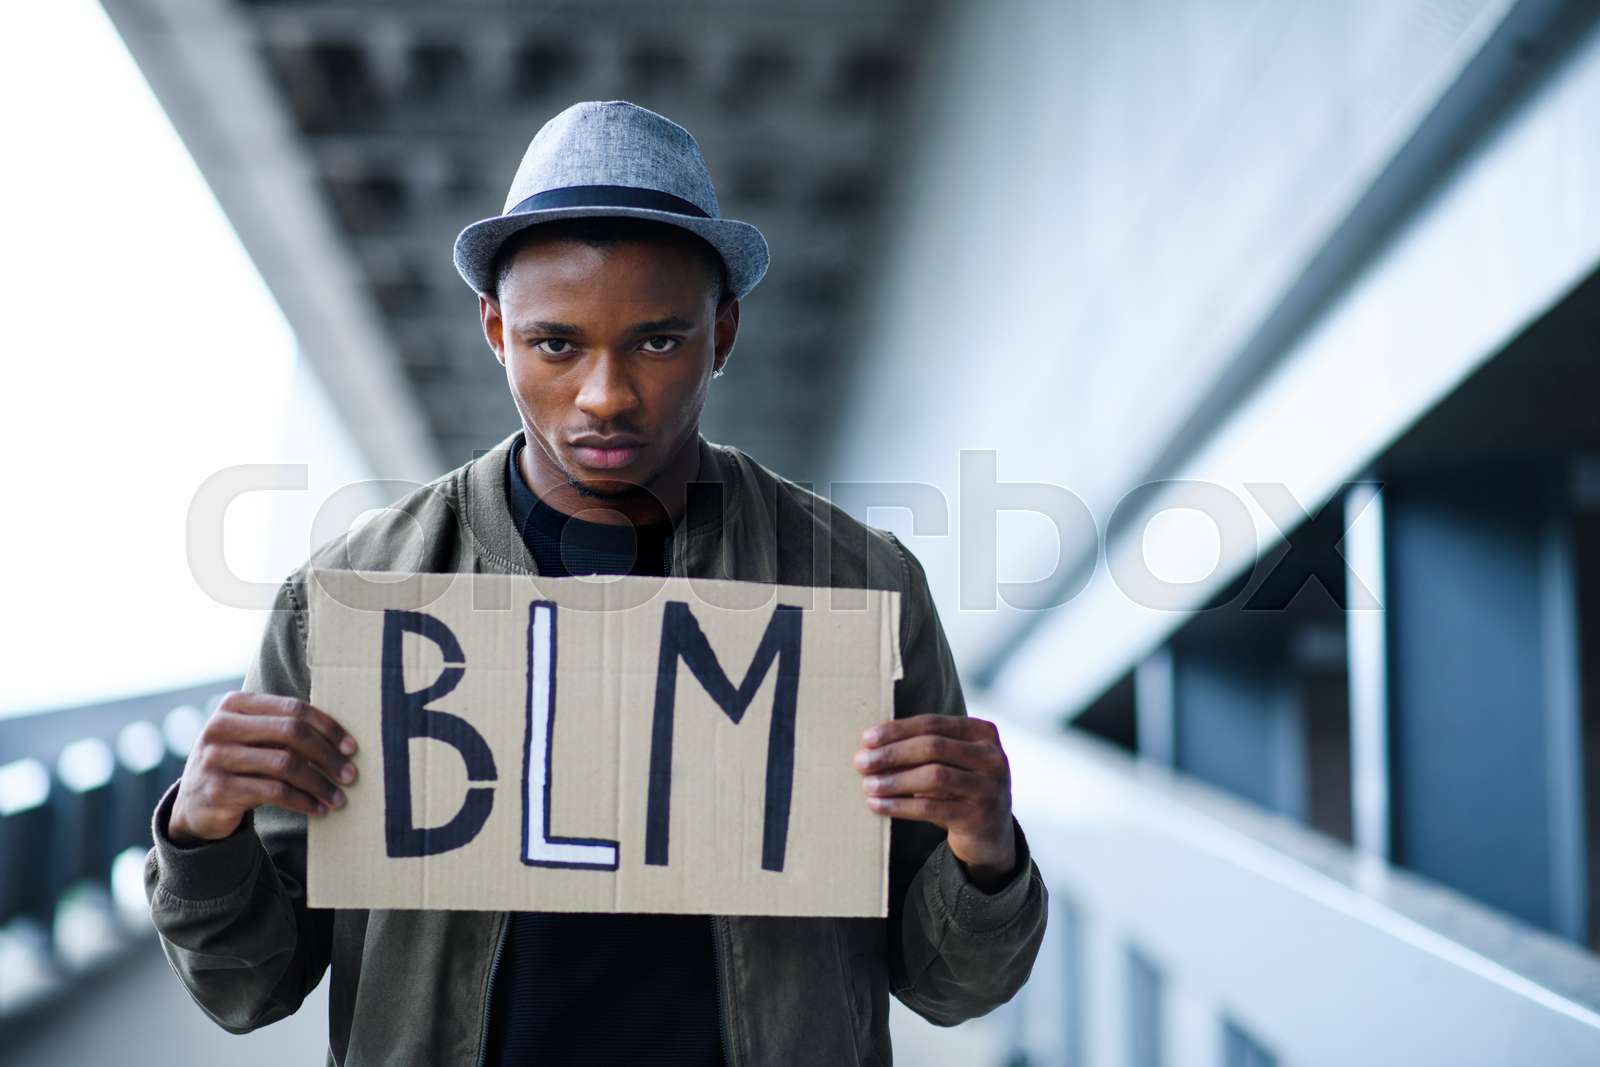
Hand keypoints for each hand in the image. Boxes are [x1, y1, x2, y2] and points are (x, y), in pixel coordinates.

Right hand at [168, 692, 358, 845]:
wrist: (193, 805)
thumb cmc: (237, 764)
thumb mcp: (253, 739)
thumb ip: (284, 730)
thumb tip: (343, 741)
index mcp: (234, 705)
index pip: (293, 709)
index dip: (328, 727)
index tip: (351, 747)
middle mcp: (220, 726)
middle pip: (291, 733)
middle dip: (327, 755)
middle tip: (350, 775)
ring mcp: (215, 758)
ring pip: (285, 765)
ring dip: (319, 783)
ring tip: (338, 798)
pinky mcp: (218, 790)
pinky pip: (274, 792)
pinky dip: (302, 801)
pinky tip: (317, 809)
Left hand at [854, 714, 1015, 889]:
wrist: (991, 834)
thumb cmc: (960, 789)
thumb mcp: (951, 762)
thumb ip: (923, 749)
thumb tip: (871, 747)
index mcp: (984, 734)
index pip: (933, 724)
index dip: (897, 730)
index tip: (866, 739)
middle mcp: (992, 758)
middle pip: (933, 747)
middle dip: (892, 753)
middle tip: (861, 762)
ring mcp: (989, 788)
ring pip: (933, 776)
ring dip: (894, 780)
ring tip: (867, 785)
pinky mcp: (978, 817)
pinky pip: (930, 807)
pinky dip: (899, 805)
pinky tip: (877, 805)